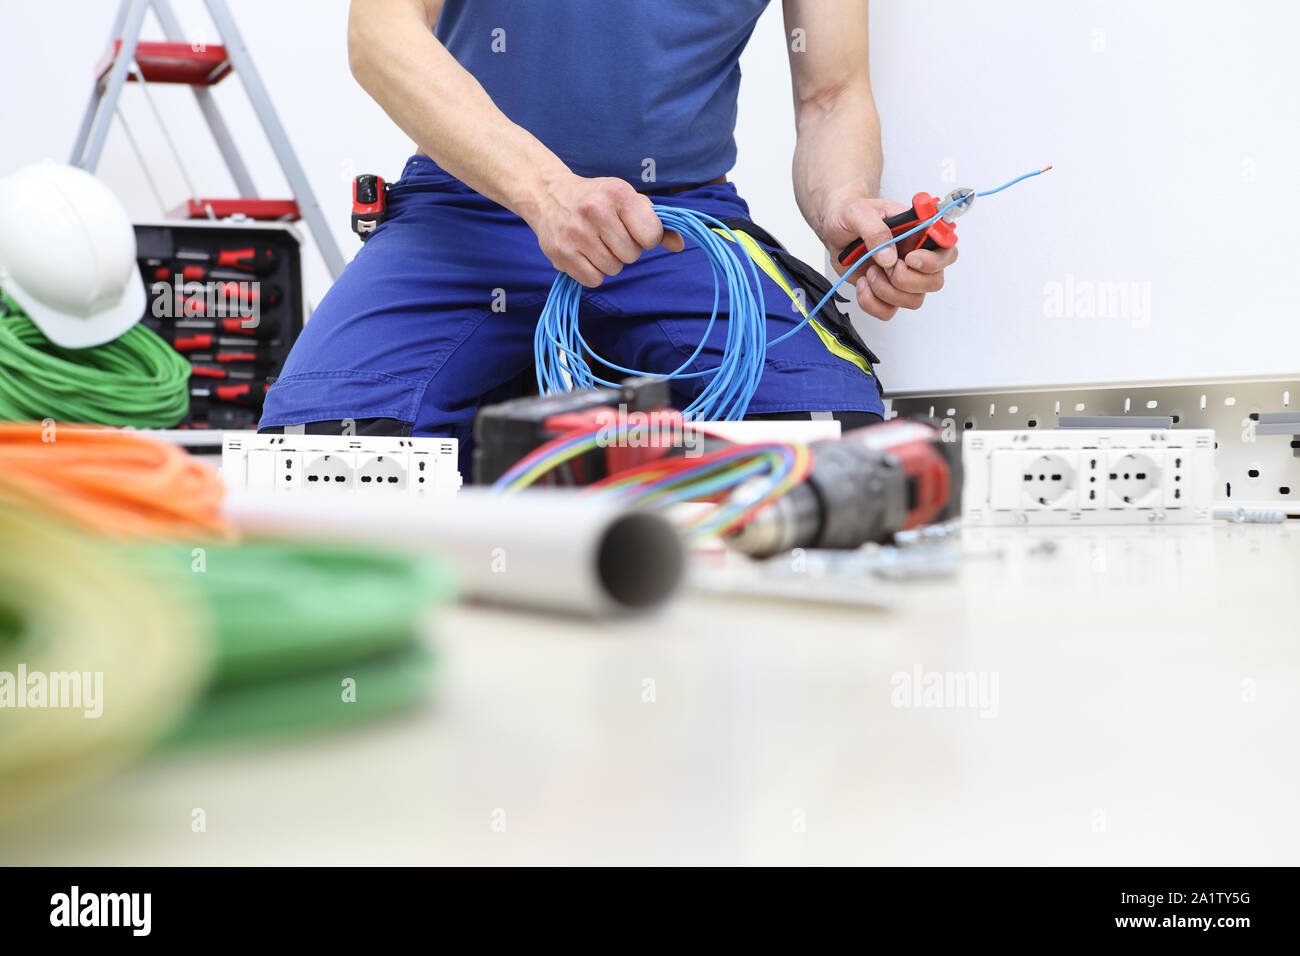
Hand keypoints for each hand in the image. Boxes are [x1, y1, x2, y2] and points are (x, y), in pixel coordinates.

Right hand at [524, 173, 683, 286]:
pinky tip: (584, 254)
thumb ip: (656, 222)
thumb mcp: (627, 200)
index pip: (651, 235)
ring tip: (595, 243)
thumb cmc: (597, 199)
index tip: (635, 231)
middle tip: (610, 236)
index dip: (647, 238)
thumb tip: (679, 245)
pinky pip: (593, 280)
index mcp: (618, 193)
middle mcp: (595, 210)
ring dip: (608, 261)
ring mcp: (575, 233)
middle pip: (632, 255)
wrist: (548, 195)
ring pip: (613, 269)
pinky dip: (592, 272)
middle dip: (625, 250)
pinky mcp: (560, 253)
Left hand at [820, 196, 958, 320]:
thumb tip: (888, 257)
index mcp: (918, 232)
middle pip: (934, 282)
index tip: (910, 258)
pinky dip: (872, 303)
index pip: (947, 250)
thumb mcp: (857, 213)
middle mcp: (916, 257)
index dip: (934, 261)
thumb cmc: (850, 216)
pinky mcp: (886, 292)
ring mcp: (903, 277)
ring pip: (913, 300)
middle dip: (905, 279)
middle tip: (884, 265)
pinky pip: (888, 311)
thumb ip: (875, 231)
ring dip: (886, 290)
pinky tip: (863, 283)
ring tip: (869, 271)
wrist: (834, 230)